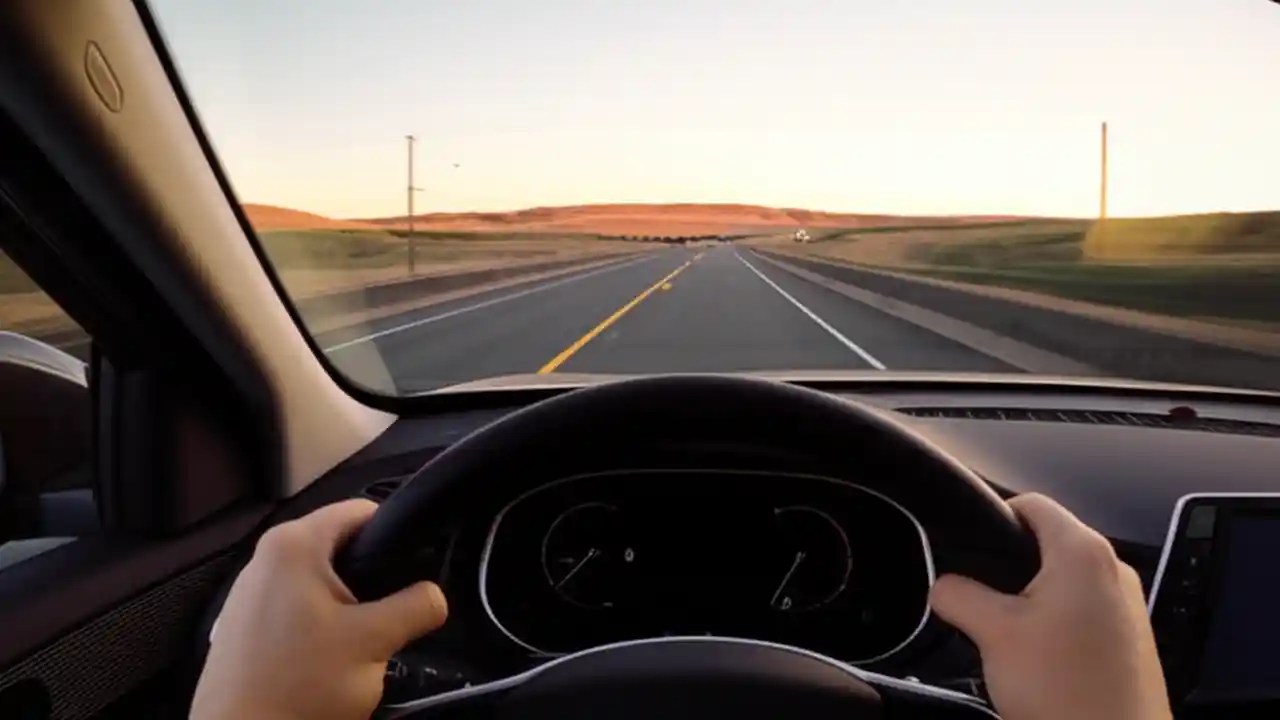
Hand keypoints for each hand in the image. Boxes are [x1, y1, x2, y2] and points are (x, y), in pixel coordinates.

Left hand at [191, 500, 448, 719]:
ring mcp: (247, 592)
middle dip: (371, 580)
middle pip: (341, 549)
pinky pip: (295, 609)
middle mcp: (265, 556)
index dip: (397, 537)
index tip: (416, 575)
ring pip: (319, 583)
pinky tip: (324, 662)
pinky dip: (317, 627)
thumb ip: (415, 607)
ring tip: (360, 645)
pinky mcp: (240, 626)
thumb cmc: (303, 684)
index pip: (363, 512)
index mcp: (294, 543)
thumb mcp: (374, 642)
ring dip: (346, 608)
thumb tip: (434, 595)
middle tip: (391, 619)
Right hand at [929, 494, 1170, 719]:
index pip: (1031, 504)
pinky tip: (1040, 661)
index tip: (971, 546)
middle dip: (1009, 568)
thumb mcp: (992, 633)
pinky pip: (1083, 611)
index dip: (995, 517)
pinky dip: (1056, 624)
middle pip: (1047, 542)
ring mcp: (1127, 606)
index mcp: (1083, 553)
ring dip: (1032, 600)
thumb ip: (958, 595)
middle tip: (983, 602)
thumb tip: (943, 586)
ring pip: (1063, 580)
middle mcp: (1114, 570)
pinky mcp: (1130, 639)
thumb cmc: (1064, 691)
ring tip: (1010, 638)